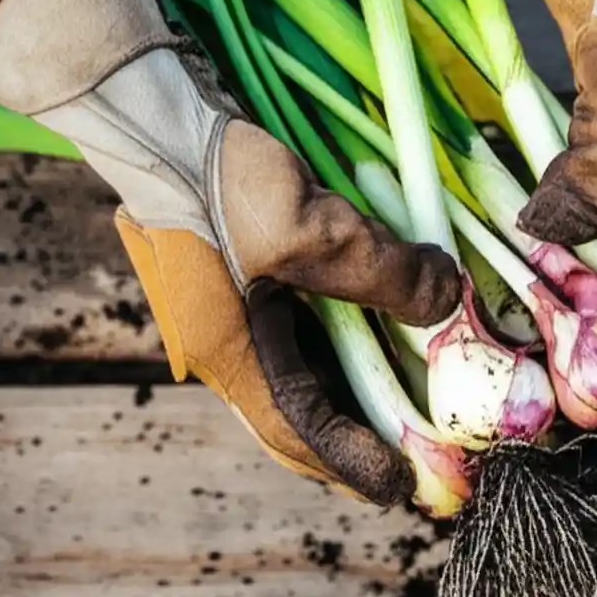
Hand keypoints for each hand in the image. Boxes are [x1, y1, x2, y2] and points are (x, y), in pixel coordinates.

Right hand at [0, 0, 459, 503]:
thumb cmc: (216, 176)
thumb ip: (384, 272)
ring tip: (402, 408)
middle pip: (298, 415)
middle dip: (352, 442)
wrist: (152, 109)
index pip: (302, 432)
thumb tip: (445, 298)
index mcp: (232, 353)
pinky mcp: (239, 273)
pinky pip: (296, 329)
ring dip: (348, 392)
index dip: (356, 462)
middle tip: (410, 461)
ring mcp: (228, 308)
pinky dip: (338, 343)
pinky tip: (373, 333)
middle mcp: (226, 343)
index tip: (407, 487)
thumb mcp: (310, 231)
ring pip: (298, 372)